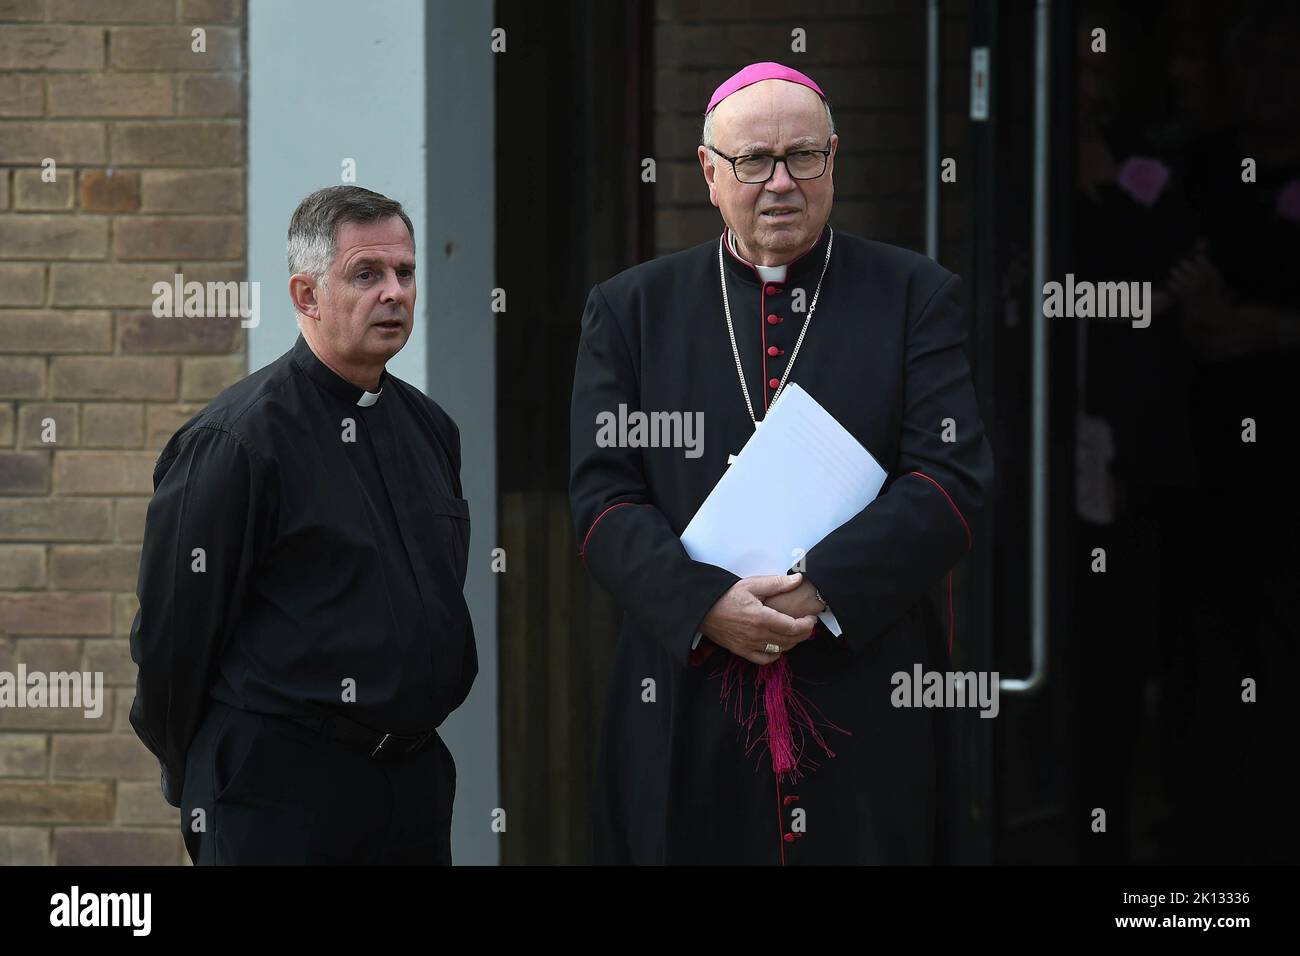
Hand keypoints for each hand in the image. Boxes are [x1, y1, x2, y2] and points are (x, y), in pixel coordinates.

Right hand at [700, 573, 816, 665]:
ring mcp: (749, 645)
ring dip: (792, 642)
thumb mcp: (752, 584)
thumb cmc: (726, 595)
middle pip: (790, 640)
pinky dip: (775, 654)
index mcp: (762, 617)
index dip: (807, 625)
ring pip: (780, 649)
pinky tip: (778, 646)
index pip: (793, 627)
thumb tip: (798, 579)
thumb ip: (777, 583)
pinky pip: (764, 659)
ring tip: (795, 632)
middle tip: (807, 624)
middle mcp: (757, 634)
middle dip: (803, 633)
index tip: (811, 618)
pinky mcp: (742, 651)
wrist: (702, 609)